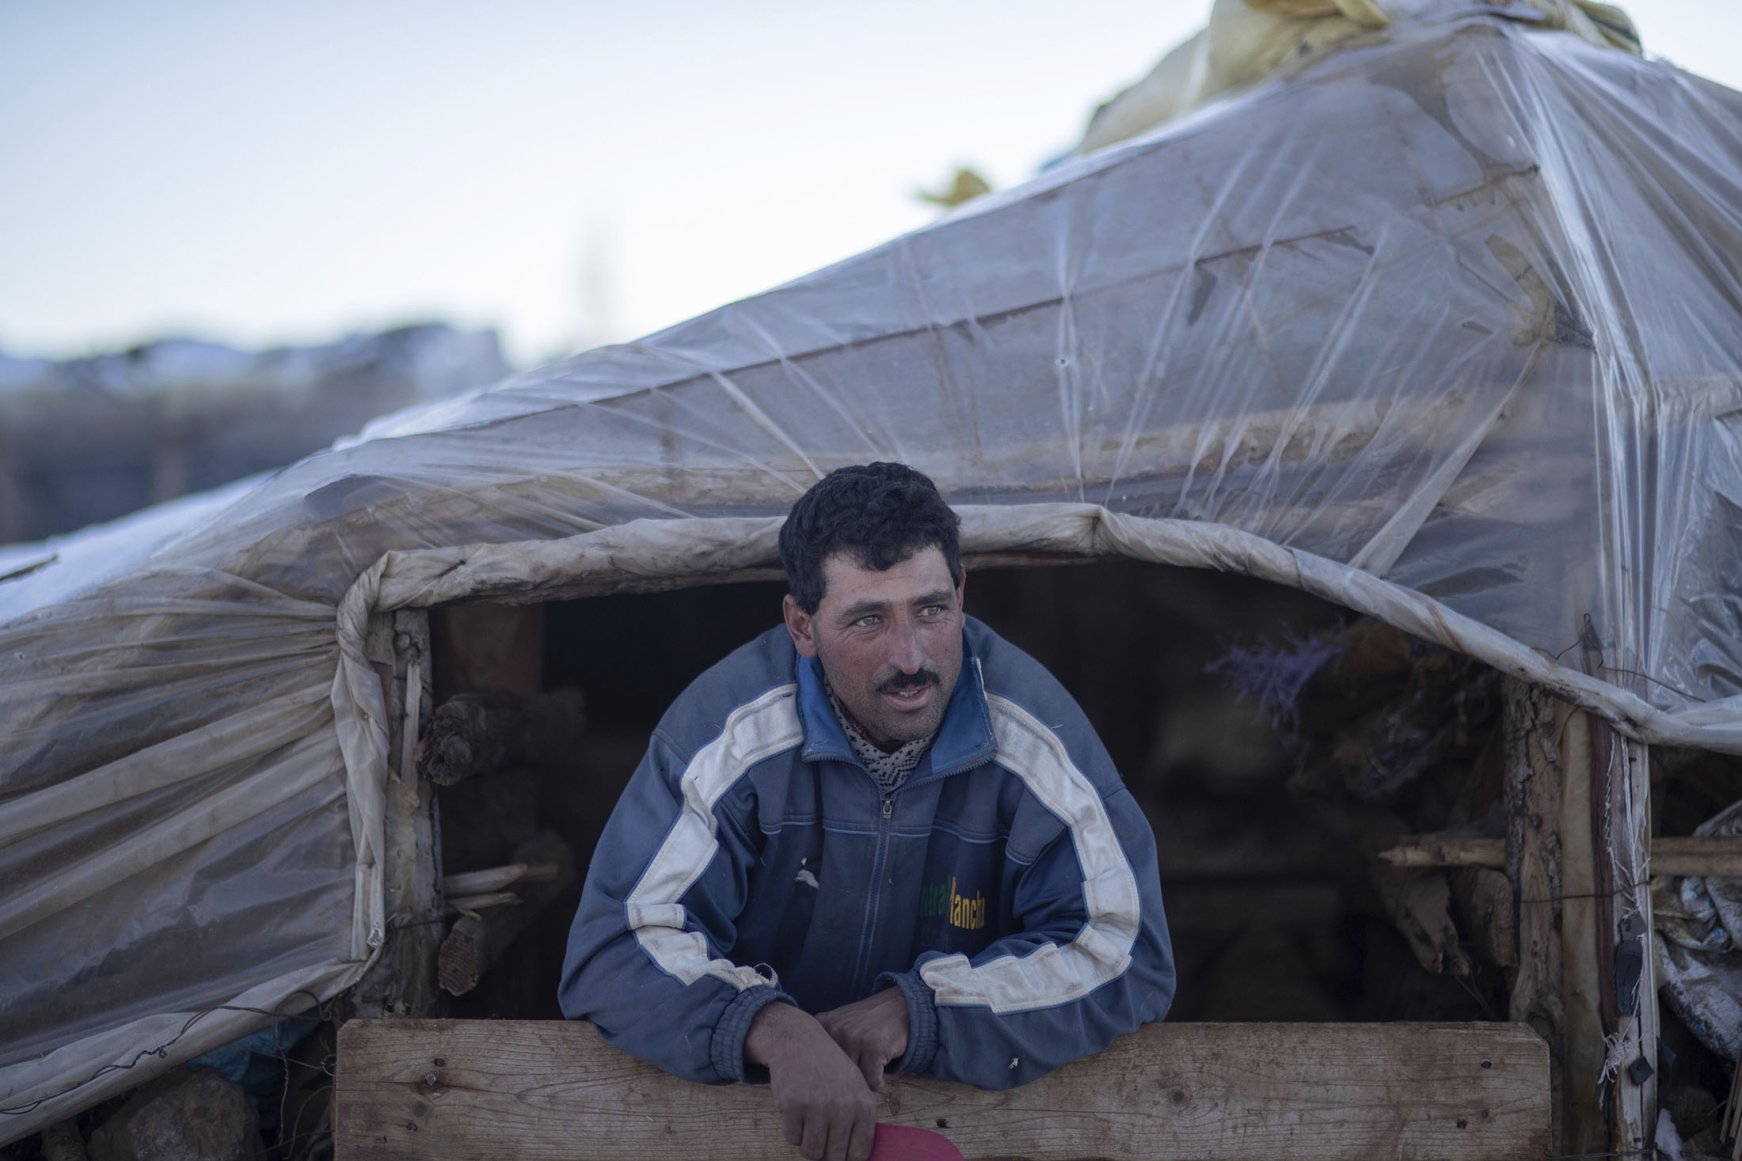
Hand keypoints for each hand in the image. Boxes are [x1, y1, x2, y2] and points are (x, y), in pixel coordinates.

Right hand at [745, 1002, 877, 1160]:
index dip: (846, 1158)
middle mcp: (843, 1107)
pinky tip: (796, 1111)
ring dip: (807, 1144)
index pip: (858, 1153)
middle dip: (825, 1153)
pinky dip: (792, 1130)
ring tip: (808, 1125)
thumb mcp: (855, 1088)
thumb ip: (860, 1121)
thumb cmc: (830, 1070)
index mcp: (864, 1105)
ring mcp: (817, 1106)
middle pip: (834, 1157)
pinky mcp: (792, 1105)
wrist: (800, 1042)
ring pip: (811, 1152)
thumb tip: (856, 1158)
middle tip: (820, 1138)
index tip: (838, 1152)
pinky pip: (792, 1138)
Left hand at [816, 987, 909, 1090]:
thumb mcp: (839, 1022)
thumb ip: (822, 1042)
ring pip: (851, 1081)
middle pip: (832, 1075)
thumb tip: (810, 1080)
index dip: (825, 1072)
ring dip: (862, 1081)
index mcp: (823, 1023)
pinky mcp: (874, 1048)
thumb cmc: (868, 1021)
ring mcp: (854, 1038)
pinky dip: (878, 1082)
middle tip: (857, 1070)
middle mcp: (835, 1029)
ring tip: (869, 1065)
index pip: (814, 1062)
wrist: (901, 1006)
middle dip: (844, 1080)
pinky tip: (880, 1068)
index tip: (833, 1070)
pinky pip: (871, 1083)